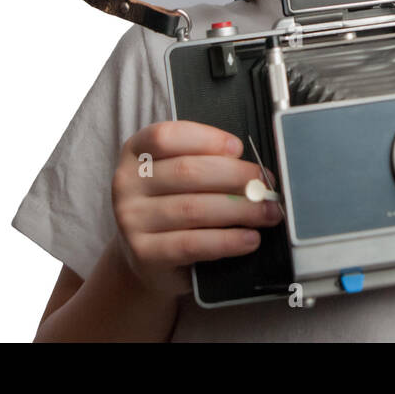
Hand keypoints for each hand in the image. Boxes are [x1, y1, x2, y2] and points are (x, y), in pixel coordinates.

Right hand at [111, 120, 282, 296]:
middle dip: (236, 177)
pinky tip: (249, 238)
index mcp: (136, 153)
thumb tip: (256, 170)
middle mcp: (126, 183)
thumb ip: (207, 161)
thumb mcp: (180, 176)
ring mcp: (131, 219)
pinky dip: (227, 241)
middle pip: (187, 172)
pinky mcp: (143, 253)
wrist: (147, 256)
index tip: (238, 148)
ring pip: (193, 209)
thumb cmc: (173, 204)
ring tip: (268, 212)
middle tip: (267, 185)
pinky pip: (192, 244)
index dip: (207, 138)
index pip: (166, 136)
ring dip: (240, 210)